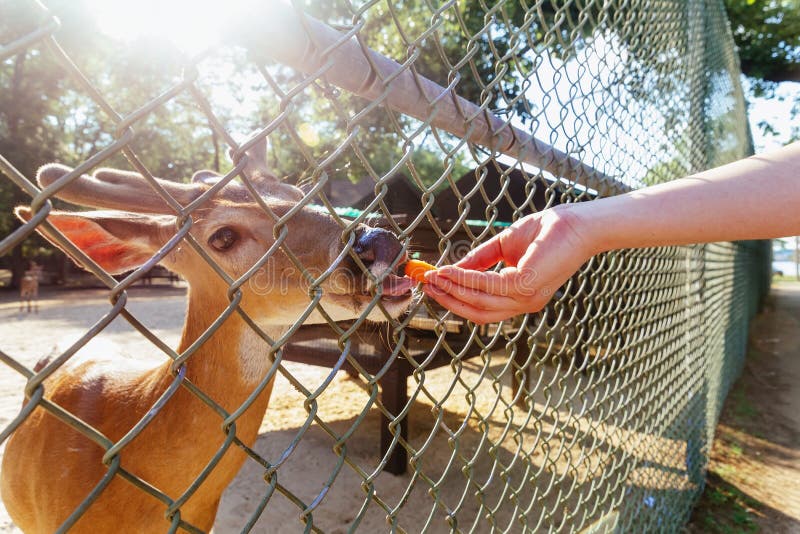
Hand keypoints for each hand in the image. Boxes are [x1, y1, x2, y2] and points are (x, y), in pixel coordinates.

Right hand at [422, 206, 593, 323]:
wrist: (575, 223)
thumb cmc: (546, 231)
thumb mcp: (504, 247)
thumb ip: (480, 260)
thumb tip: (453, 270)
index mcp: (521, 298)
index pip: (483, 308)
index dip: (456, 299)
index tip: (433, 286)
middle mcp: (524, 303)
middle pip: (478, 312)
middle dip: (449, 299)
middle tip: (426, 286)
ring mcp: (526, 298)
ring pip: (479, 302)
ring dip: (452, 289)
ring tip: (434, 277)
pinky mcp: (525, 286)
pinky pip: (486, 285)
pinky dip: (465, 279)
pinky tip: (451, 270)